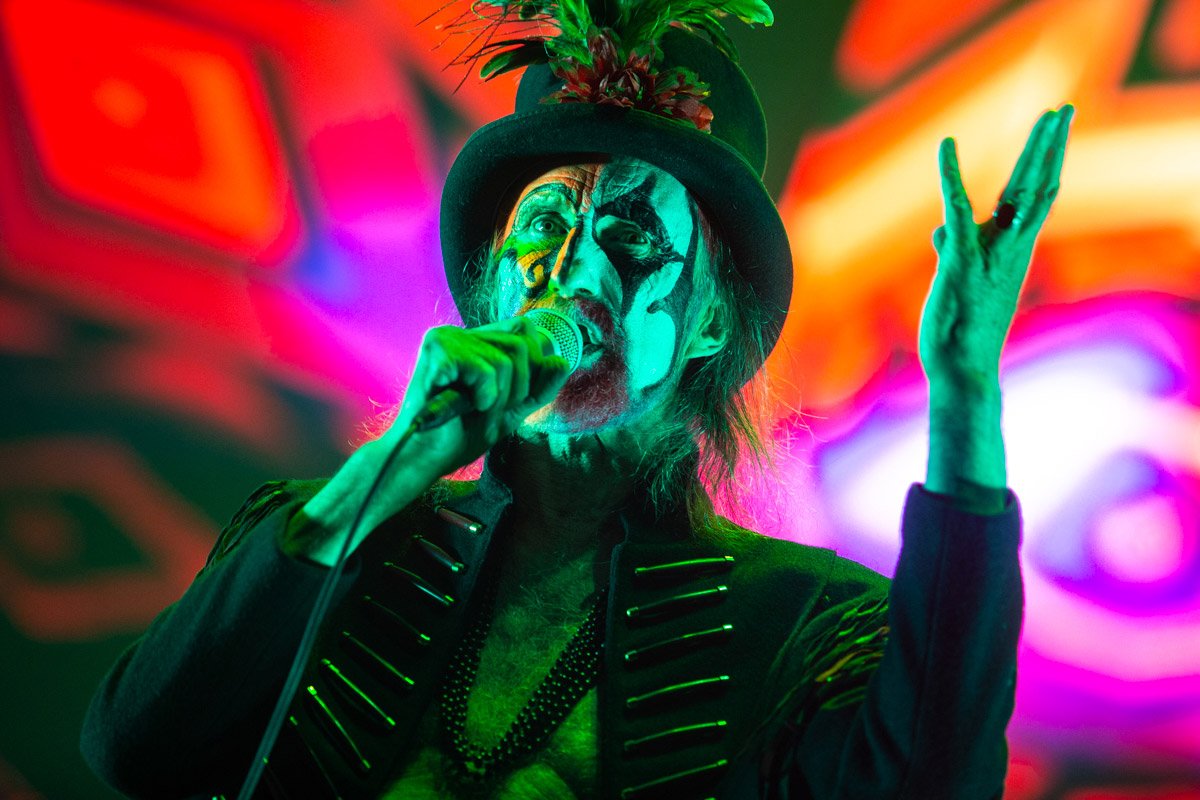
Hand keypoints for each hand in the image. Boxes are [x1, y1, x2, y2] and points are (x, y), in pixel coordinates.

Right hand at [389, 317, 571, 478]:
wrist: (424, 458)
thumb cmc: (459, 435)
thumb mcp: (510, 410)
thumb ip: (537, 387)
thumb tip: (562, 361)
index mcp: (473, 342)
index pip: (525, 331)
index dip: (533, 365)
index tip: (514, 398)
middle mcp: (459, 334)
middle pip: (522, 344)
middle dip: (517, 388)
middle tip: (490, 410)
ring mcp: (446, 338)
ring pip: (507, 359)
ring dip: (500, 398)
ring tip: (476, 412)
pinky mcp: (438, 350)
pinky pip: (487, 369)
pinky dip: (484, 396)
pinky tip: (466, 406)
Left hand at [918, 104, 1073, 391]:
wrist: (963, 368)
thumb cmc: (961, 329)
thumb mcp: (959, 278)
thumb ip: (954, 247)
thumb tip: (942, 230)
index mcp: (1011, 250)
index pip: (1032, 198)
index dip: (1043, 163)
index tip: (1055, 132)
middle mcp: (1010, 246)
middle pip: (1035, 185)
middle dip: (1050, 146)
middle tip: (1062, 109)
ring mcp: (990, 252)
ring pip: (1019, 191)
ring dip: (1034, 150)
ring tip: (1048, 116)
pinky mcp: (962, 259)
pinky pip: (956, 207)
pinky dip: (950, 173)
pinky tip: (946, 143)